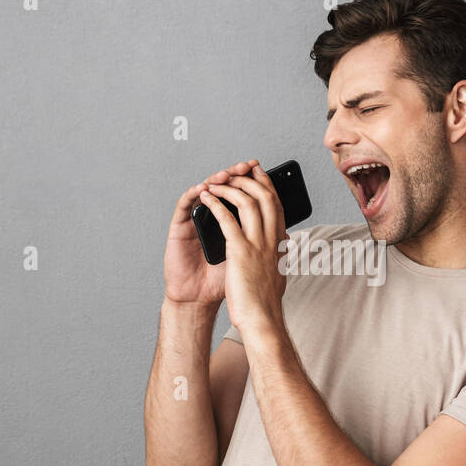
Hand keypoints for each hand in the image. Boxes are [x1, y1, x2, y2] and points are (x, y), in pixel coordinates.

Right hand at [162, 159, 256, 304]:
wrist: (198, 299)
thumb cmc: (222, 282)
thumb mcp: (248, 260)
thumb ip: (262, 244)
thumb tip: (286, 235)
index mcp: (230, 223)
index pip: (242, 195)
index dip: (253, 182)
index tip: (263, 171)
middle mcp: (212, 218)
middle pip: (224, 188)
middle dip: (238, 175)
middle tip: (248, 165)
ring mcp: (195, 221)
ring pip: (204, 190)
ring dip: (217, 179)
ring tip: (228, 173)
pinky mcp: (179, 228)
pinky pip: (184, 206)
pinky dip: (193, 194)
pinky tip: (202, 189)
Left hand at [195, 161, 289, 336]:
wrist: (260, 320)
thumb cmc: (264, 303)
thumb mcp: (276, 274)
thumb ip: (277, 258)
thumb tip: (281, 250)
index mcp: (278, 244)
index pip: (277, 206)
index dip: (267, 186)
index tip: (259, 174)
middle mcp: (271, 240)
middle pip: (265, 197)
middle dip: (250, 178)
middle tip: (236, 169)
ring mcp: (257, 244)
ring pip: (248, 202)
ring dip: (230, 187)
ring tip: (217, 181)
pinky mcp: (240, 251)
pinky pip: (227, 219)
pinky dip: (216, 204)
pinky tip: (206, 197)